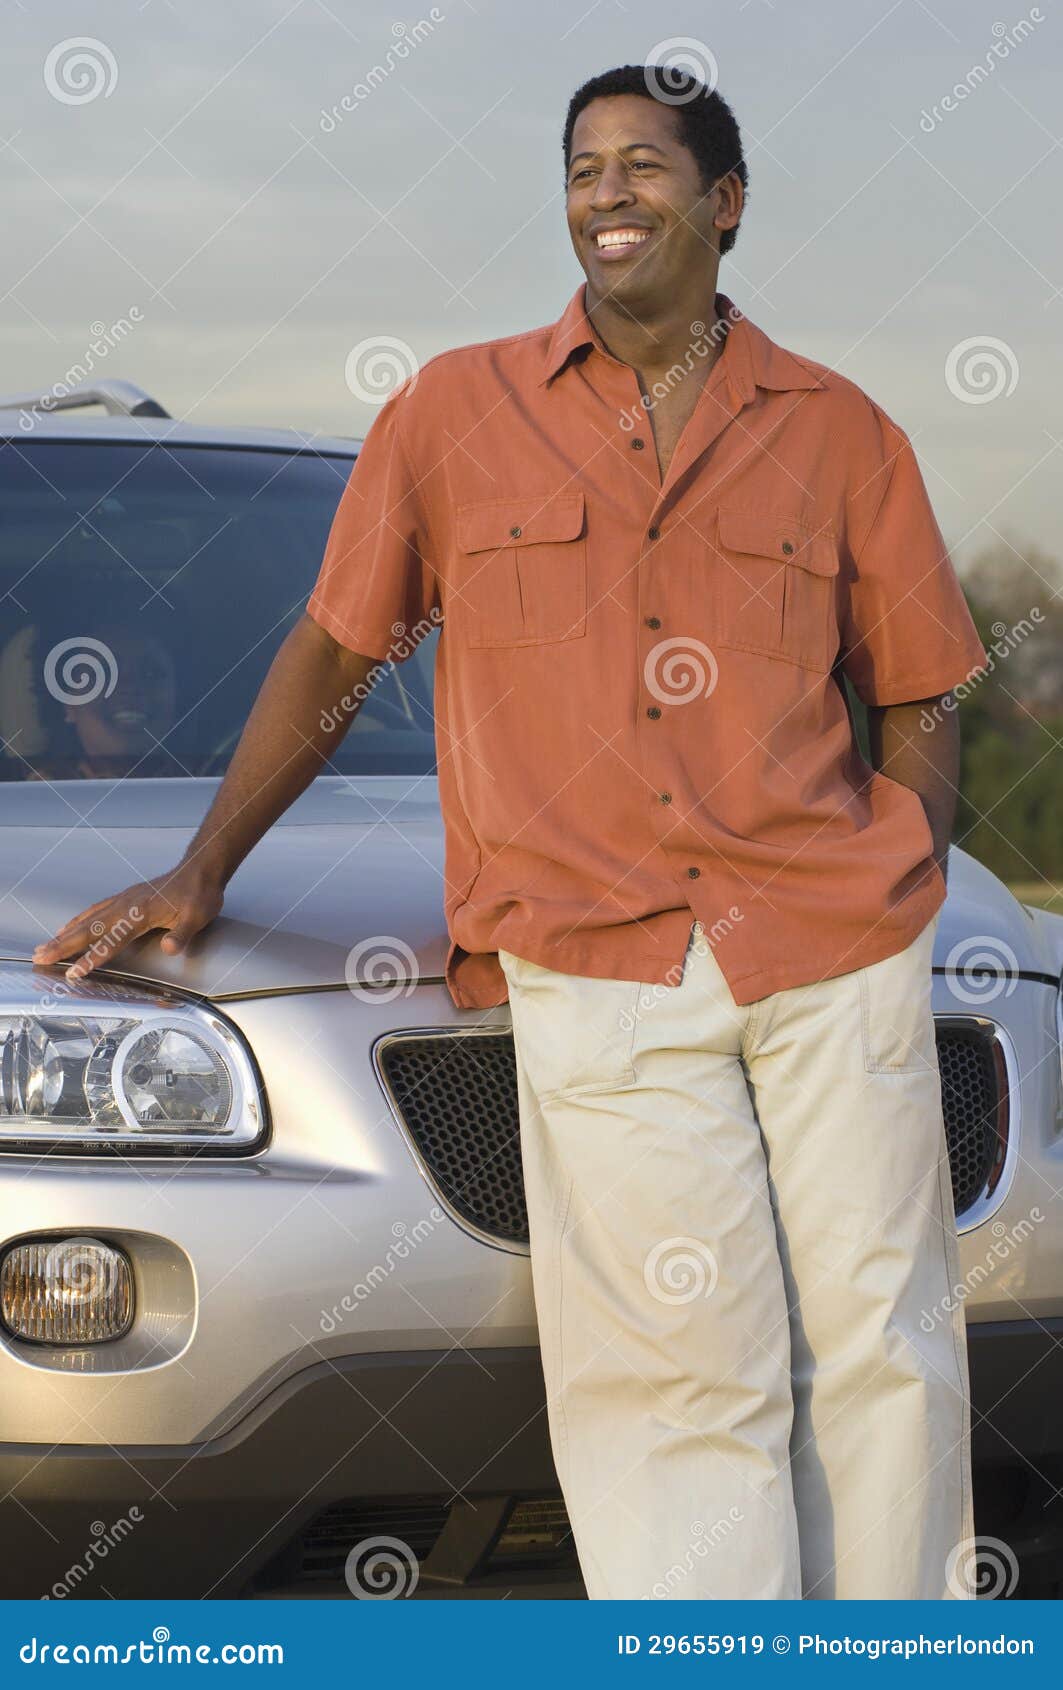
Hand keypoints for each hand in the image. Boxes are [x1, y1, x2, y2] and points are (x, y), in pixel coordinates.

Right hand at [31, 864, 224, 981]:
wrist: (200, 870)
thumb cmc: (199, 894)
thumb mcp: (198, 916)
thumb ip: (182, 934)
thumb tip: (170, 947)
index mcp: (141, 911)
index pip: (112, 939)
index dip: (93, 958)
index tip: (74, 972)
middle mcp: (126, 904)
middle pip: (89, 928)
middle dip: (62, 945)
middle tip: (40, 957)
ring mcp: (123, 900)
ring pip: (87, 919)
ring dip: (64, 934)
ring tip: (44, 947)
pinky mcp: (125, 898)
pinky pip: (95, 910)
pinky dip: (78, 921)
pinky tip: (68, 927)